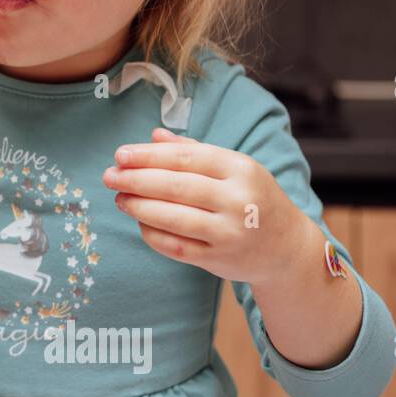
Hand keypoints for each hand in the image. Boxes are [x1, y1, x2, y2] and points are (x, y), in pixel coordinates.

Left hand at [102, 127, 312, 284]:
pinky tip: (138, 222)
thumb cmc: (251, 197)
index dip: (149, 156)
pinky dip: (152, 234)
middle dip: (136, 180)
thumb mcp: (234, 168)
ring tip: (119, 199)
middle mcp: (238, 200)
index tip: (120, 155)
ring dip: (138, 207)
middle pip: (176, 187)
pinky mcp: (220, 260)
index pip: (186, 158)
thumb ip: (194, 151)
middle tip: (109, 176)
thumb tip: (154, 136)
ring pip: (173, 218)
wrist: (286, 246)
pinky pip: (176, 247)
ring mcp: (230, 233)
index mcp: (241, 169)